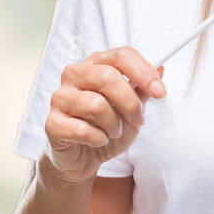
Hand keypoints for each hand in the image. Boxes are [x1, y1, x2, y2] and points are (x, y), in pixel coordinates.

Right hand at [43, 47, 164, 183]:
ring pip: (96, 104)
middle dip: (131, 103)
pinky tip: (99, 140)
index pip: (121, 55)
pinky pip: (82, 129)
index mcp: (96, 64)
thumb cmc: (106, 127)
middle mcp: (74, 75)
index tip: (160, 92)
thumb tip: (161, 67)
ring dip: (115, 124)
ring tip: (115, 132)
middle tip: (138, 120)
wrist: (82, 158)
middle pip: (108, 77)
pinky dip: (99, 139)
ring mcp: (60, 98)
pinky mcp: (52, 123)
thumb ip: (143, 89)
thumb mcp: (131, 108)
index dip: (144, 72)